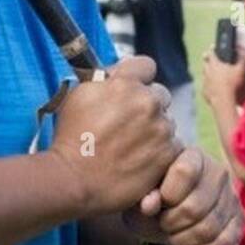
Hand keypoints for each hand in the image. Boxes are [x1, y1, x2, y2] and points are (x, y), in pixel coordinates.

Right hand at [50, 54, 181, 217]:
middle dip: (145, 105)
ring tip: (130, 146)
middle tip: (127, 123)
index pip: (146, 65)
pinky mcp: (167, 155)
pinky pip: (173, 145)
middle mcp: (148, 102)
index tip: (128, 90)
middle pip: (159, 94)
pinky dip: (160, 151)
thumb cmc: (71, 138)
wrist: (74, 179)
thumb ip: (104, 79)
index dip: (137, 77)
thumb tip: (118, 74)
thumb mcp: (79, 95)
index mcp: (126, 84)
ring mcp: (161, 130)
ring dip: (154, 129)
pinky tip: (140, 159)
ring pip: (166, 122)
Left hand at [128, 147, 243, 244]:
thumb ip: (142, 197)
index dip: (166, 195)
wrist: (165, 219)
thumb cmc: (150, 203)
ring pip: (209, 230)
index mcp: (192, 156)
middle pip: (194, 208)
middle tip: (161, 226)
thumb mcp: (138, 199)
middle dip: (170, 226)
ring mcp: (231, 198)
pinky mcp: (238, 223)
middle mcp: (218, 173)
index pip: (185, 172)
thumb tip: (149, 205)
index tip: (152, 205)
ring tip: (170, 239)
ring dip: (182, 243)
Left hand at [200, 47, 244, 108]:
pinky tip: (215, 88)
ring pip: (205, 74)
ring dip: (208, 73)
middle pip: (205, 62)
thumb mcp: (240, 70)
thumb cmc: (232, 83)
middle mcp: (207, 71)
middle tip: (213, 60)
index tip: (213, 47)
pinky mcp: (204, 91)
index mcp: (214, 64)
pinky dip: (209, 86)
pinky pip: (206, 86)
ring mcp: (205, 81)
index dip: (212, 49)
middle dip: (208, 60)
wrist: (223, 100)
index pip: (211, 52)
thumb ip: (243, 60)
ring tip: (215, 75)